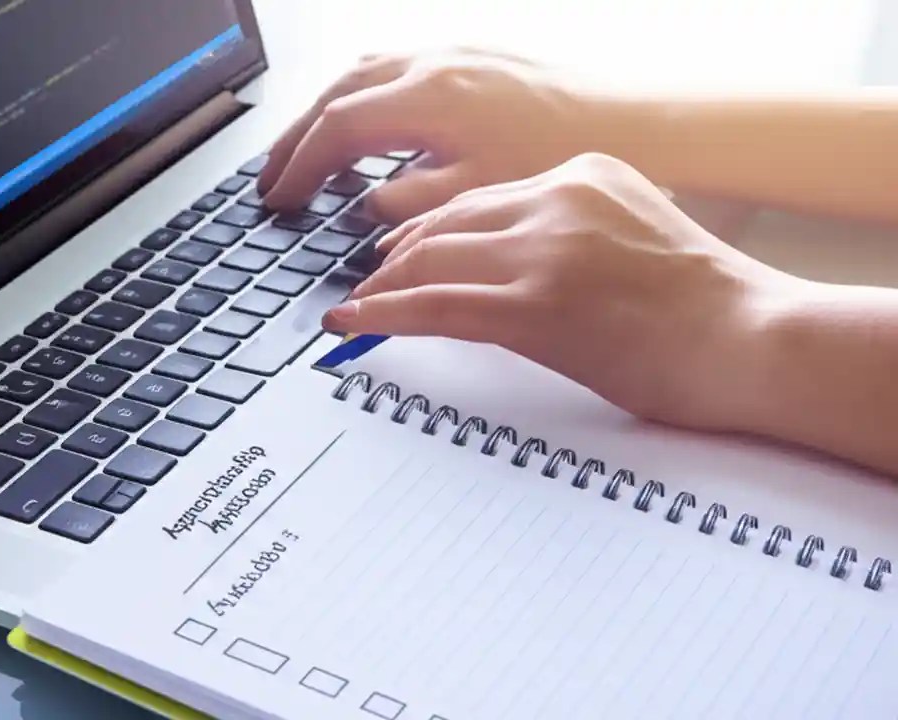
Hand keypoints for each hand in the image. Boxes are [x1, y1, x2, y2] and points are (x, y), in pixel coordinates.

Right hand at [258, 48, 606, 221]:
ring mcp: (449, 53)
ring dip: (323, 111)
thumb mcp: (478, 193)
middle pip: (336, 94)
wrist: (632, 121)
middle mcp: (431, 65)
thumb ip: (411, 201)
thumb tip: (368, 209)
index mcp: (427, 98)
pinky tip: (361, 116)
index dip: (299, 169)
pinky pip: (391, 64)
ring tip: (302, 149)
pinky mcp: (470, 56)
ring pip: (360, 72)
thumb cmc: (562, 158)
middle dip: (296, 138)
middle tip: (271, 178)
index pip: (337, 130)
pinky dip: (359, 94)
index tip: (280, 202)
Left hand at [323, 153, 801, 431]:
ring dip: (384, 289)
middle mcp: (557, 199)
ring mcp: (544, 251)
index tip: (401, 251)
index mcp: (582, 174)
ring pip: (433, 260)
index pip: (480, 198)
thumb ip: (570, 232)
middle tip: (366, 283)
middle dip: (398, 258)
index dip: (430, 230)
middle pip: (447, 224)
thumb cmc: (707, 305)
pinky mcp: (534, 306)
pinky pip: (436, 306)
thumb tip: (507, 262)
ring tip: (355, 309)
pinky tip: (352, 324)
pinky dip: (384, 315)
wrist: (754, 339)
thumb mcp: (633, 235)